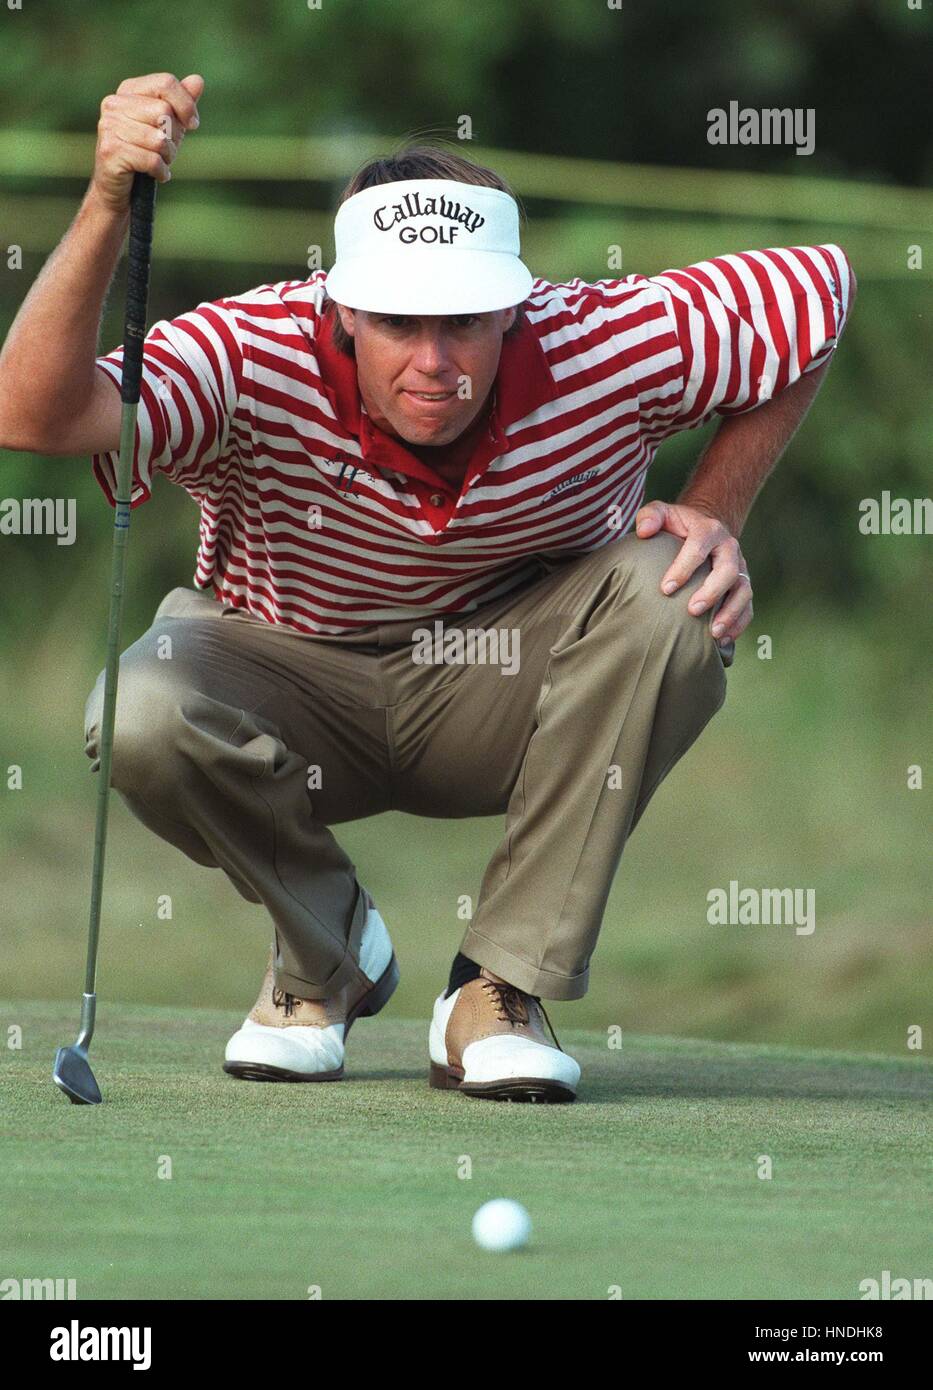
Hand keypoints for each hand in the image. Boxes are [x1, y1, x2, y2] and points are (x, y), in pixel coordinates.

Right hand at [92, 72, 203, 212]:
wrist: (119, 189)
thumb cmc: (145, 153)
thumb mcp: (168, 126)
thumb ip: (181, 103)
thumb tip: (198, 80)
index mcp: (128, 91)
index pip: (165, 83)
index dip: (186, 105)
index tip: (192, 124)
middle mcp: (114, 104)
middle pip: (164, 112)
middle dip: (174, 137)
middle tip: (166, 150)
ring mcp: (109, 126)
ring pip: (159, 139)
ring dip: (167, 157)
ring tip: (158, 162)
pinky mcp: (110, 150)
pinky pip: (151, 160)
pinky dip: (161, 172)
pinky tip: (155, 174)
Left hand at [635, 500, 752, 644]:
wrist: (703, 530)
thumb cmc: (677, 526)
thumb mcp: (662, 513)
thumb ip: (650, 516)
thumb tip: (643, 532)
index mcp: (709, 530)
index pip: (699, 547)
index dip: (683, 568)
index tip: (665, 589)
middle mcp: (729, 549)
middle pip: (727, 571)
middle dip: (711, 592)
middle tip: (692, 611)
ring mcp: (739, 568)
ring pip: (743, 590)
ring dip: (730, 613)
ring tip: (713, 633)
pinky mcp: (742, 585)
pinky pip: (748, 606)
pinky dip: (739, 623)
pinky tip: (722, 641)